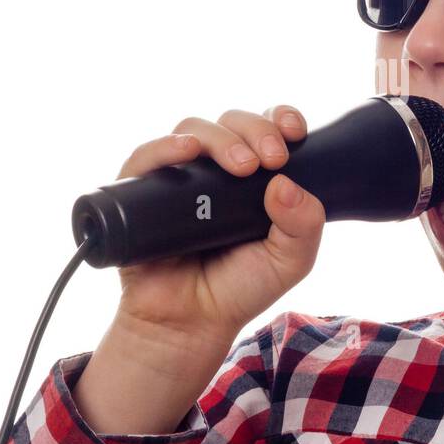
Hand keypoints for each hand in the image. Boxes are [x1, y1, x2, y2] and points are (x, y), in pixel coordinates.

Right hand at [109, 104, 325, 346]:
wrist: (190, 325)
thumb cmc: (239, 288)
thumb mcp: (290, 261)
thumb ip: (304, 225)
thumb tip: (285, 184)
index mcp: (253, 177)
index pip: (265, 128)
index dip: (280, 119)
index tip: (294, 131)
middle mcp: (214, 170)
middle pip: (232, 123)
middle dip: (256, 130)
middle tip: (272, 158)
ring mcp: (177, 178)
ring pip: (193, 131)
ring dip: (220, 138)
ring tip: (242, 166)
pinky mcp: (139, 192)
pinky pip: (146, 157)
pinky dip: (165, 146)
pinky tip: (186, 150)